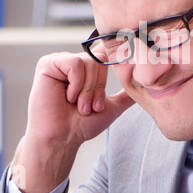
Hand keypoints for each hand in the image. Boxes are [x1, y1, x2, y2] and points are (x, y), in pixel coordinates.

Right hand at [12, 52, 135, 192]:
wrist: (63, 138)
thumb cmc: (82, 125)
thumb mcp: (111, 107)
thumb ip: (126, 95)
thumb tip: (144, 87)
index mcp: (87, 70)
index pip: (107, 54)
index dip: (114, 62)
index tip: (119, 75)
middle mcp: (74, 62)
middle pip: (100, 59)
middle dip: (99, 88)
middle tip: (91, 107)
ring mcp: (60, 62)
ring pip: (88, 62)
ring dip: (88, 90)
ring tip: (80, 106)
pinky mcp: (48, 64)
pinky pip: (73, 64)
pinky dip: (76, 84)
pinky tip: (67, 97)